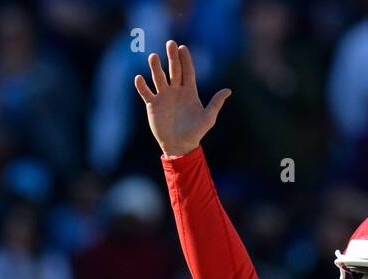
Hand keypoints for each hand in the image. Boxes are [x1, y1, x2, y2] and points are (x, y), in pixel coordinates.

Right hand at [134, 40, 230, 157]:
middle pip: (173, 70)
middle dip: (171, 57)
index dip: (185, 60)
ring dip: (155, 68)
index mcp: (189, 91)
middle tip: (170, 43)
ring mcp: (164, 97)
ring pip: (158, 78)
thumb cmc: (195, 133)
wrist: (180, 146)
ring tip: (152, 57)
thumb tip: (228, 90)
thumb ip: (216, 103)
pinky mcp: (153, 105)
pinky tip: (139, 78)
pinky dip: (142, 86)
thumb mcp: (208, 118)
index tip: (182, 47)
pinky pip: (146, 92)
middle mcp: (176, 91)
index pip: (187, 71)